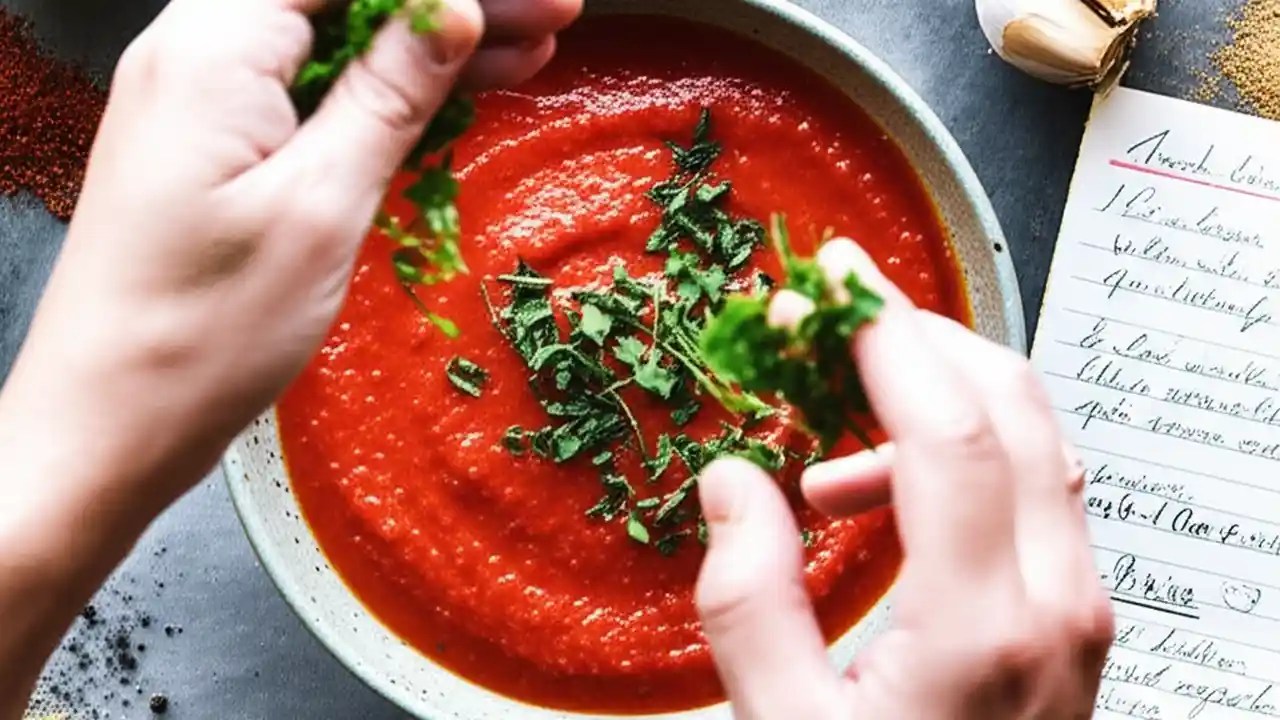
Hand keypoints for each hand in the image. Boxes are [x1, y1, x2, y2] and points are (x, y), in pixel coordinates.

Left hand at [0, 0, 579, 505]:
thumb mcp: (319, 209)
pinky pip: (313, 90)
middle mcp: (198, 51)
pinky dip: (385, 93)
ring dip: (430, 46)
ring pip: (337, 39)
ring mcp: (204, 99)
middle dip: (452, 5)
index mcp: (214, 47)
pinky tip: (457, 95)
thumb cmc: (198, 332)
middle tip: (551, 16)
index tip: (534, 1)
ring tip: (529, 51)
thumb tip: (454, 12)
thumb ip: (387, 98)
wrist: (106, 422)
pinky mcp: (215, 146)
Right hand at [694, 241, 1111, 718]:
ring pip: (1033, 442)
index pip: (952, 429)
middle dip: (918, 341)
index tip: (830, 282)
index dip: (887, 336)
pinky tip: (874, 503)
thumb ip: (748, 597)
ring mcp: (1077, 611)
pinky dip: (958, 461)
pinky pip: (1030, 494)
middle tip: (831, 323)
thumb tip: (733, 482)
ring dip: (935, 404)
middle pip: (1014, 406)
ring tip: (830, 447)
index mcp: (983, 628)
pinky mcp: (1071, 617)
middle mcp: (1057, 605)